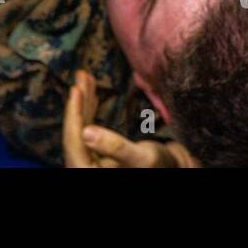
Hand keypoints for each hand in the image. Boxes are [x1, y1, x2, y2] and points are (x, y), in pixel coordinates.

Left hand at [63, 70, 195, 167]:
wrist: (173, 168)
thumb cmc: (160, 167)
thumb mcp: (142, 157)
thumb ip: (115, 147)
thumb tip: (85, 133)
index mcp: (89, 172)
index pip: (75, 143)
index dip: (74, 116)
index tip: (75, 89)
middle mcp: (87, 166)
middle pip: (77, 132)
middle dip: (79, 102)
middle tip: (81, 74)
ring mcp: (92, 158)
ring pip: (83, 127)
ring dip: (85, 101)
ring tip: (85, 76)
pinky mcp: (99, 151)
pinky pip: (90, 127)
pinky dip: (91, 109)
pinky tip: (92, 94)